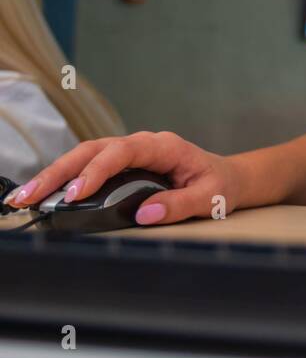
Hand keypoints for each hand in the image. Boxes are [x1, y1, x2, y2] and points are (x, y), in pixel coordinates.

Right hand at [1, 131, 242, 226]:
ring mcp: (129, 152)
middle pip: (92, 150)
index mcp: (163, 146)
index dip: (96, 172)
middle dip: (58, 172)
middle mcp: (141, 144)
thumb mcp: (210, 197)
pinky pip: (89, 166)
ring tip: (25, 196)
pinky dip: (65, 179)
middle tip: (30, 195)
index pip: (121, 152)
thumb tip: (145, 213)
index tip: (77, 194)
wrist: (227, 177)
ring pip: (84, 156)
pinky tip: (45, 194)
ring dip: (54, 175)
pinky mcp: (121, 165)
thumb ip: (180, 204)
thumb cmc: (220, 184)